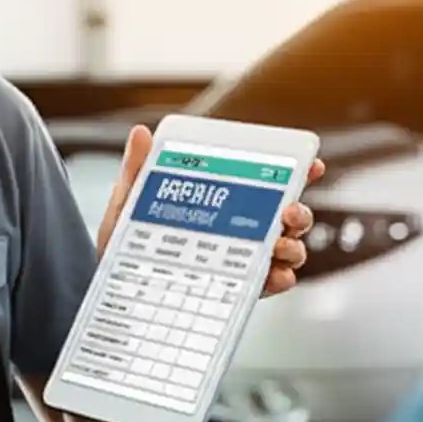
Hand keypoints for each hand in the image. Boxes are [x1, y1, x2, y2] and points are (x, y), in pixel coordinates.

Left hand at [97, 125, 324, 298]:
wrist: (112, 290)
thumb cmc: (123, 245)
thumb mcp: (128, 202)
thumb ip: (137, 169)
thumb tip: (140, 132)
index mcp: (224, 201)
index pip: (267, 183)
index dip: (297, 173)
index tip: (310, 165)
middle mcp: (240, 229)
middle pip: (288, 217)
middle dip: (299, 212)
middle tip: (288, 212)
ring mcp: (242, 260)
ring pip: (288, 249)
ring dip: (293, 246)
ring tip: (278, 245)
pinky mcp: (238, 289)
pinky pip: (270, 283)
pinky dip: (281, 279)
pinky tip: (276, 274)